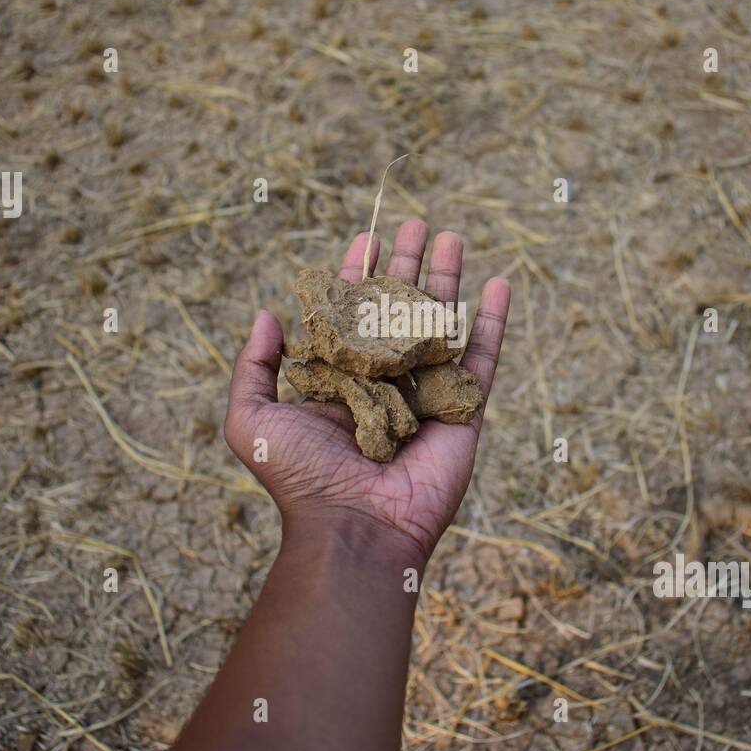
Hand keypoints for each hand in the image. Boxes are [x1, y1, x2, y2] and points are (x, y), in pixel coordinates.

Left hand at [223, 221, 510, 559]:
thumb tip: (265, 314)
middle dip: (407, 264)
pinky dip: (492, 322)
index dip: (357, 274)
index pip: (350, 314)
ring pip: (440, 324)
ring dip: (448, 279)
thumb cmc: (301, 478)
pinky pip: (482, 360)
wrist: (355, 528)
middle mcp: (383, 381)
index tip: (365, 238)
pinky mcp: (463, 413)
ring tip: (453, 237)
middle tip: (417, 223)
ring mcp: (425, 395)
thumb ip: (254, 367)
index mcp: (340, 379)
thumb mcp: (251, 421)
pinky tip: (499, 284)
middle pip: (398, 309)